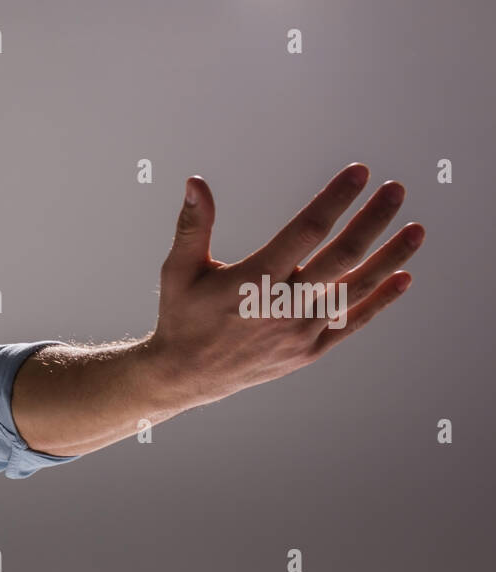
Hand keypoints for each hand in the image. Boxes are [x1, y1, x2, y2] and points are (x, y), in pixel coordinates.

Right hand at [149, 164, 424, 406]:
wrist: (185, 376)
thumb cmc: (182, 316)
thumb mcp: (178, 270)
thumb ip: (193, 226)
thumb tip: (196, 182)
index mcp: (252, 282)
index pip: (305, 232)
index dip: (334, 200)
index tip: (359, 173)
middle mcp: (281, 308)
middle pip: (340, 257)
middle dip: (372, 220)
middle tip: (396, 190)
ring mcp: (298, 333)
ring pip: (354, 290)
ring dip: (388, 258)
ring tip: (416, 229)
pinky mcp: (307, 351)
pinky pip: (350, 323)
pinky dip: (379, 302)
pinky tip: (403, 276)